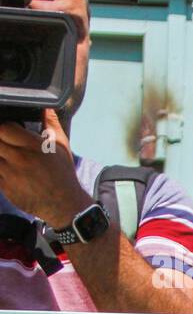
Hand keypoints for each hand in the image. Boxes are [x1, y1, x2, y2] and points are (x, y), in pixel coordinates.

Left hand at [0, 110, 90, 226]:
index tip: (6, 129)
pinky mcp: (5, 188)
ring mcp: (10, 174)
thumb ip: (51, 124)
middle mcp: (19, 159)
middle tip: (6, 143)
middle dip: (0, 140)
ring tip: (8, 155)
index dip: (3, 127)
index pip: (3, 128)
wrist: (65, 206)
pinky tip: (7, 168)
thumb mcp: (61, 147)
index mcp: (33, 146)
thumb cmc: (63, 174)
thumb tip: (45, 107)